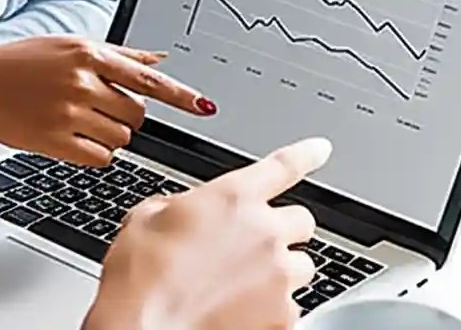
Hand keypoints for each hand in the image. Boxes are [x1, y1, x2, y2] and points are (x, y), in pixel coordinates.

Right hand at [0, 36, 215, 164]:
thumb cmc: (20, 63)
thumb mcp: (69, 46)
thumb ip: (119, 55)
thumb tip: (160, 57)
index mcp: (89, 54)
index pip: (148, 78)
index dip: (180, 96)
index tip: (206, 107)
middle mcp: (82, 81)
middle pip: (137, 115)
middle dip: (125, 117)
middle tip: (96, 108)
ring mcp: (68, 112)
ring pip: (120, 138)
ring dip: (107, 135)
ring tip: (75, 119)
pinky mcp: (54, 141)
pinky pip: (100, 157)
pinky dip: (93, 152)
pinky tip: (70, 137)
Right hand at [83, 138, 331, 329]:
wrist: (142, 329)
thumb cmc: (140, 278)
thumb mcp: (148, 218)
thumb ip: (182, 206)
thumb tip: (185, 212)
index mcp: (234, 197)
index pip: (284, 165)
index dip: (307, 154)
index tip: (320, 149)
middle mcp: (265, 231)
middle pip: (302, 221)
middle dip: (282, 231)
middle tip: (253, 247)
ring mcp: (279, 276)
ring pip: (302, 267)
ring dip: (280, 271)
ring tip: (241, 287)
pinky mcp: (284, 316)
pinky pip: (292, 307)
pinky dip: (272, 311)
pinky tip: (239, 314)